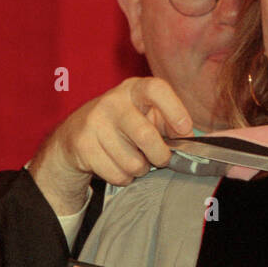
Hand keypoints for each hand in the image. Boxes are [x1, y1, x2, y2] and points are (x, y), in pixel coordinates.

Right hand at [29, 76, 193, 213]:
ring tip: (134, 160)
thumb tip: (191, 142)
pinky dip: (123, 178)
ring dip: (140, 170)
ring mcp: (94, 122)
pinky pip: (116, 174)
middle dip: (160, 156)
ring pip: (132, 162)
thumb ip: (170, 125)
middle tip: (161, 160)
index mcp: (134, 89)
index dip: (174, 109)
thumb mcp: (146, 116)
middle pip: (145, 135)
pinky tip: (117, 166)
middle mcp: (113, 101)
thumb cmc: (124, 126)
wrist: (75, 134)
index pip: (156, 88)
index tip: (185, 130)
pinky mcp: (82, 145)